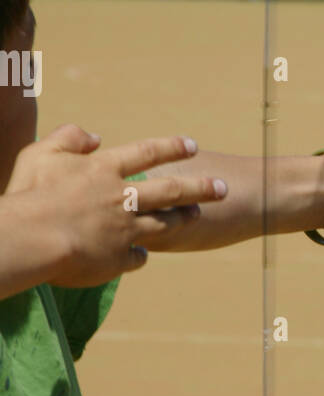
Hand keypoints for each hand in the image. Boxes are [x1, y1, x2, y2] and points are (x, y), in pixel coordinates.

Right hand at [7, 124, 227, 286]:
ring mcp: (124, 229)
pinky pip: (136, 256)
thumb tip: (95, 136)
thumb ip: (69, 138)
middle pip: (171, 190)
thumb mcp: (42, 153)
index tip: (192, 145)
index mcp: (105, 170)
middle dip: (200, 187)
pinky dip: (139, 254)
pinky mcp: (119, 258)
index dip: (171, 147)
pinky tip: (141, 255)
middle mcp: (122, 198)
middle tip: (222, 187)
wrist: (31, 238)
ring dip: (182, 219)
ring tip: (197, 215)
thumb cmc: (29, 194)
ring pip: (164, 223)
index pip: (147, 153)